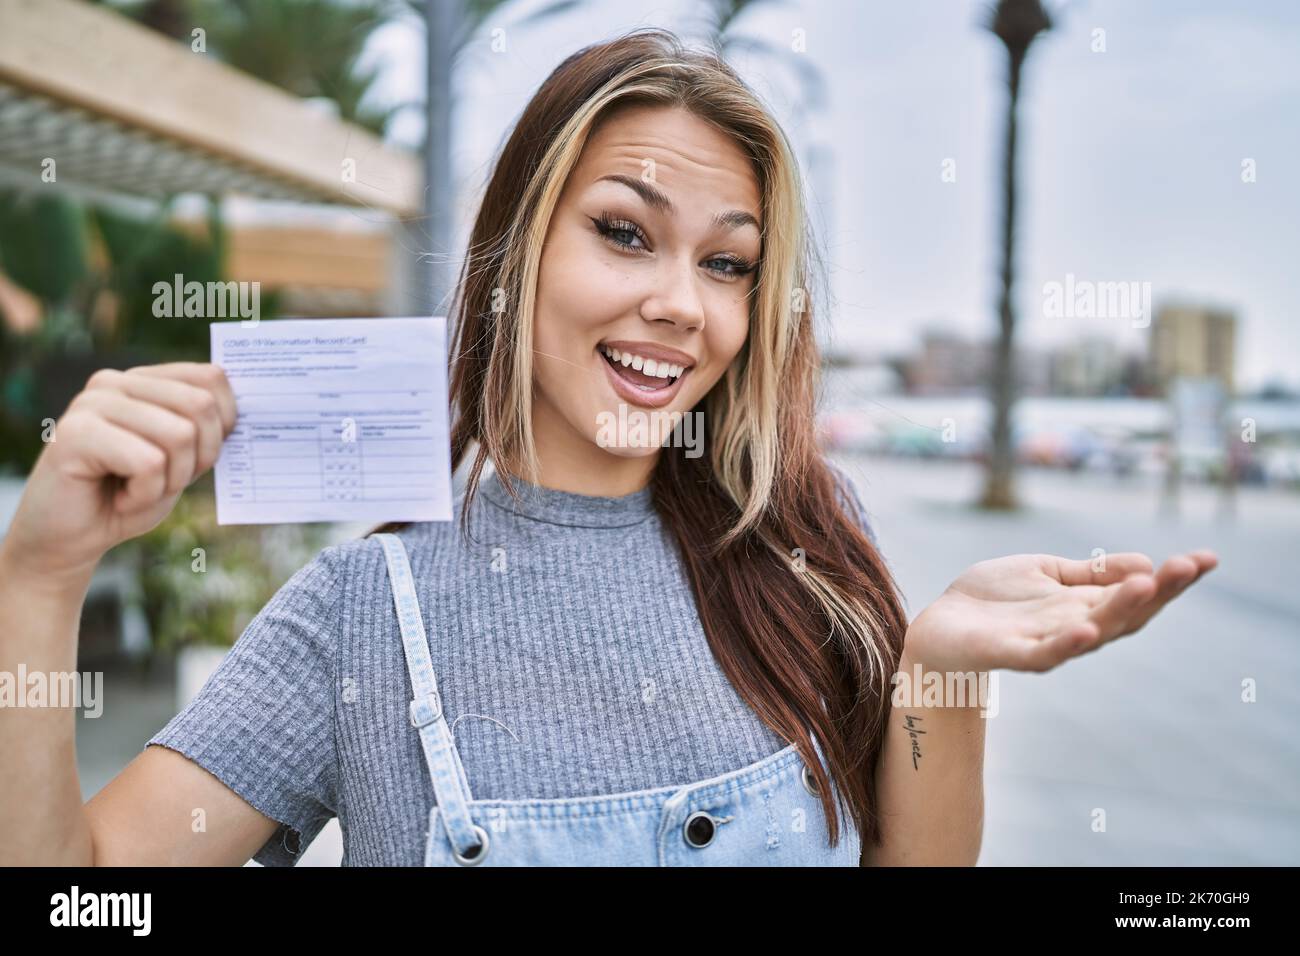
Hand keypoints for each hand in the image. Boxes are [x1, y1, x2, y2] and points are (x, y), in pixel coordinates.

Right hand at [0, 363, 236, 588]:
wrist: (68, 540)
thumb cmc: (128, 498)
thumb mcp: (181, 461)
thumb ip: (206, 430)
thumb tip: (245, 413)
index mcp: (144, 381)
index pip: (211, 378)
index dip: (223, 426)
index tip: (198, 459)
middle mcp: (115, 383)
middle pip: (201, 406)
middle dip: (199, 458)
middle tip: (163, 481)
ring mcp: (92, 404)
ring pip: (179, 435)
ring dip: (169, 480)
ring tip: (135, 490)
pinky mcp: (75, 433)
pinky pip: (148, 463)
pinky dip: (144, 495)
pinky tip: (119, 500)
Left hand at [902, 549, 1217, 673]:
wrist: (941, 626)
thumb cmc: (994, 600)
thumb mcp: (1047, 572)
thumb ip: (1090, 571)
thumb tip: (1145, 563)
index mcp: (1086, 606)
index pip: (1137, 593)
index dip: (1171, 579)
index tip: (1207, 558)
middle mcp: (1075, 628)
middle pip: (1127, 613)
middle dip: (1159, 591)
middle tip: (1189, 566)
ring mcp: (1045, 643)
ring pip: (1093, 632)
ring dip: (1121, 610)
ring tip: (1148, 585)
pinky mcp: (1011, 654)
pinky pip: (1043, 655)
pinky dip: (1065, 645)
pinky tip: (1085, 629)